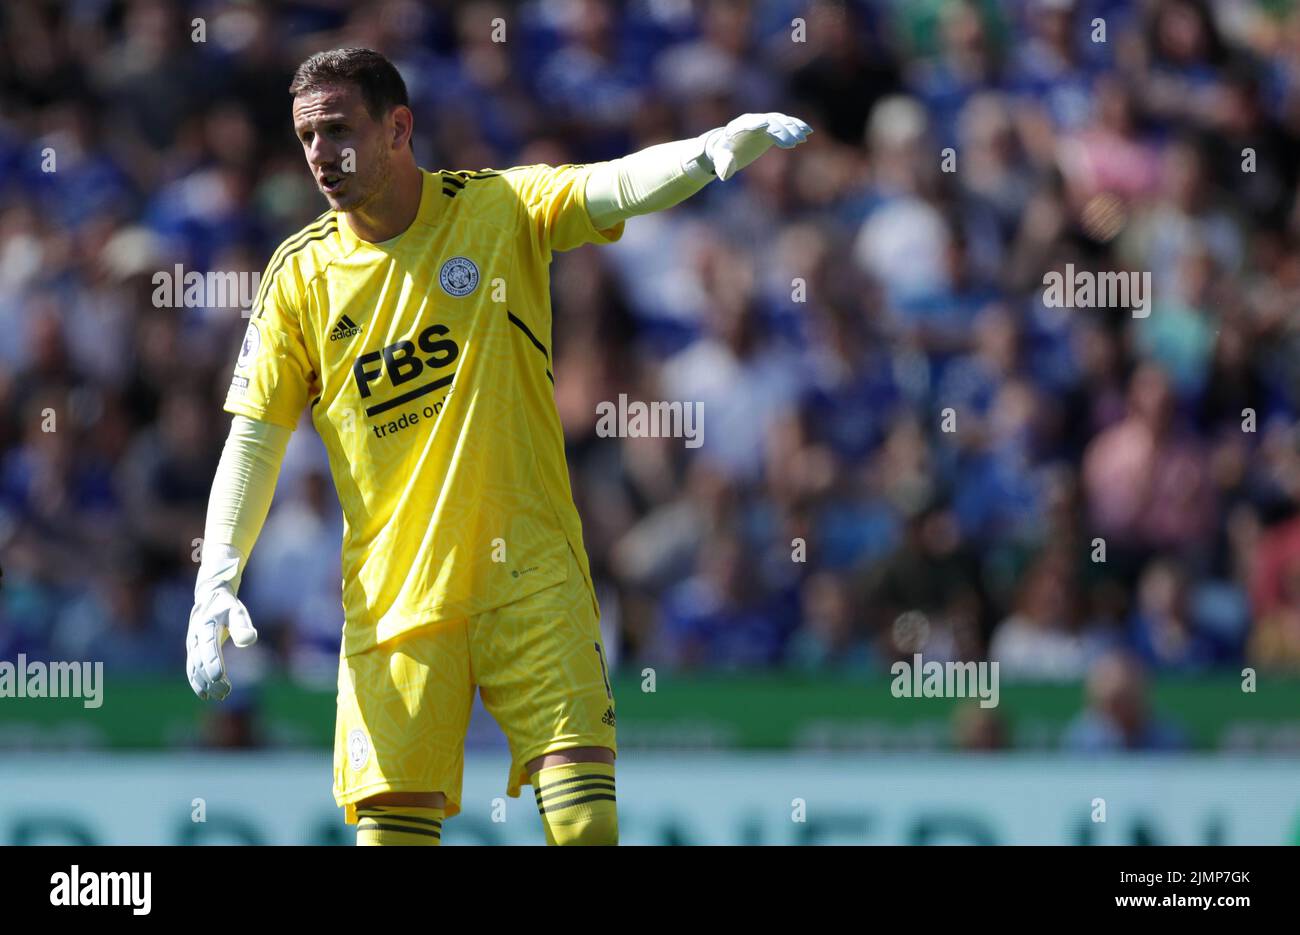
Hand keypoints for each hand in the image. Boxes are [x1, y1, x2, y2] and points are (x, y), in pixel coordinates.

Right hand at [186, 583, 256, 700]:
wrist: (209, 597)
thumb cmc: (227, 606)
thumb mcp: (237, 611)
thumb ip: (242, 625)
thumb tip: (248, 641)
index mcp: (206, 625)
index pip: (208, 647)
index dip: (213, 663)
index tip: (220, 678)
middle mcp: (195, 637)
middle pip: (200, 662)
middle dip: (211, 679)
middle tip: (225, 692)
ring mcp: (191, 645)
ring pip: (194, 669)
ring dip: (205, 684)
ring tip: (221, 696)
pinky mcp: (192, 651)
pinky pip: (191, 669)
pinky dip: (197, 683)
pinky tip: (206, 695)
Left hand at [703, 112, 812, 180]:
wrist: (726, 147)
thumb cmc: (721, 155)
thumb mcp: (720, 160)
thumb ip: (723, 165)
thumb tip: (724, 174)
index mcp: (737, 127)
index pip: (749, 123)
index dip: (758, 125)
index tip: (769, 128)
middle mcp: (752, 121)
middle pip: (769, 121)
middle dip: (781, 130)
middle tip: (794, 142)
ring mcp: (763, 122)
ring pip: (779, 121)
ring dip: (792, 128)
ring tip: (803, 139)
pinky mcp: (771, 127)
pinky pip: (785, 123)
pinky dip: (796, 125)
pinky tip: (808, 131)